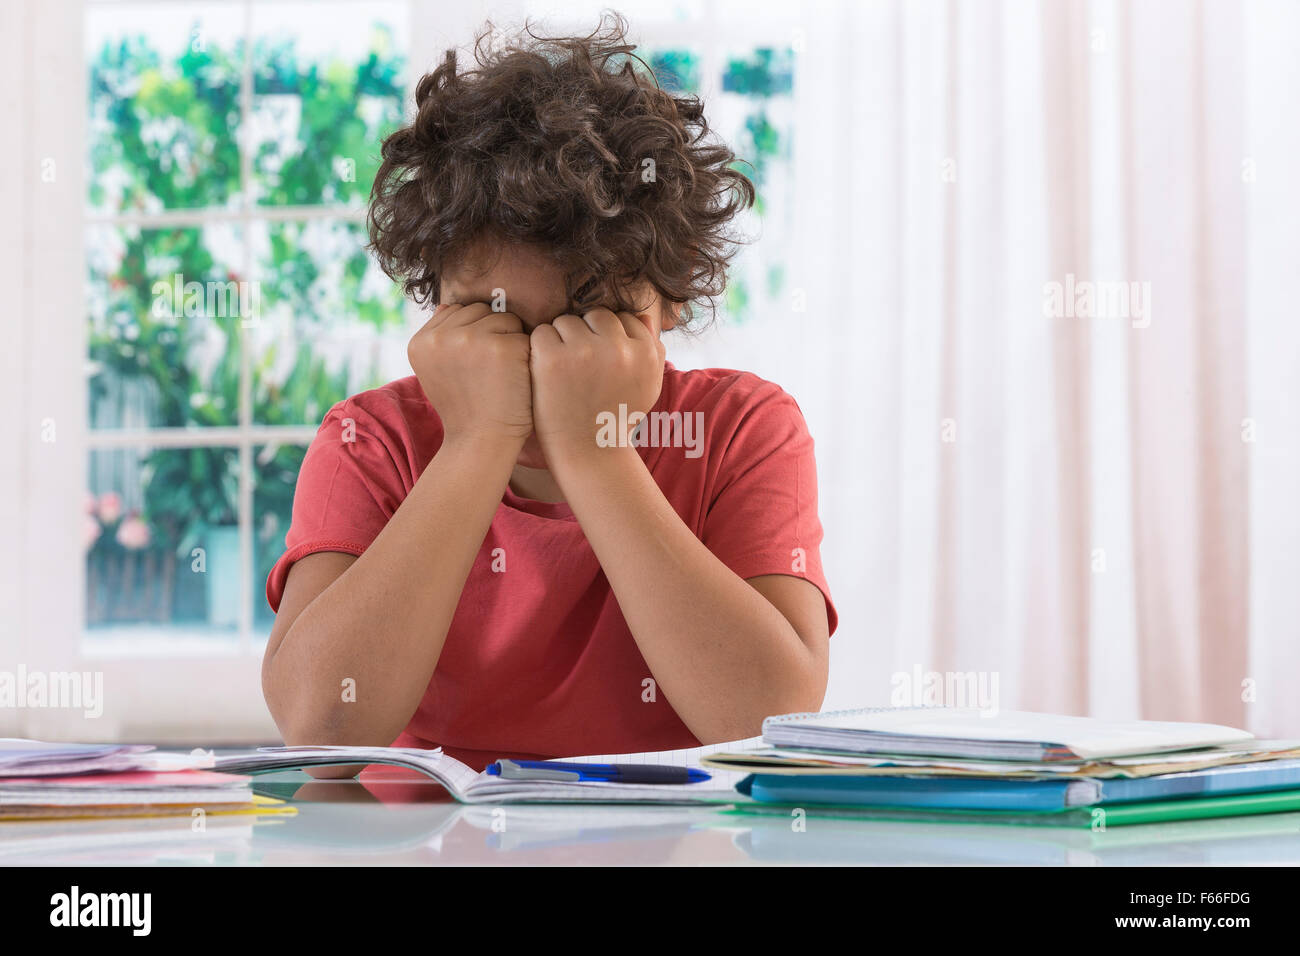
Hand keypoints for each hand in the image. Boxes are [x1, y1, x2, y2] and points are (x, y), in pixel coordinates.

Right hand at [407, 302, 532, 445]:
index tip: (477, 364)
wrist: (481, 443)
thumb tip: (448, 305)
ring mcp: (470, 339)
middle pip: (482, 310)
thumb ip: (441, 338)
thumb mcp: (438, 372)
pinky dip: (527, 357)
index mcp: (421, 341)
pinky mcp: (501, 347)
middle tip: (492, 372)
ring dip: (512, 342)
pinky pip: (525, 336)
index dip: (475, 334)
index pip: (458, 311)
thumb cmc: (466, 409)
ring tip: (503, 375)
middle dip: (493, 334)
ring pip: (506, 319)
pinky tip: (518, 380)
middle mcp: (441, 336)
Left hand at [528, 308, 665, 462]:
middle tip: (579, 366)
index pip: (622, 318)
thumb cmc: (616, 417)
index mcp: (645, 352)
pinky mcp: (553, 359)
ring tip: (564, 372)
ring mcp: (584, 352)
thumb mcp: (649, 385)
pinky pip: (542, 333)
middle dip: (586, 335)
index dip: (607, 337)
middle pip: (595, 316)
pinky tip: (546, 374)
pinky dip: (540, 350)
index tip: (600, 361)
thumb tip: (642, 315)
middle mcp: (618, 348)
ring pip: (567, 321)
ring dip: (561, 341)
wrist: (589, 452)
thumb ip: (652, 349)